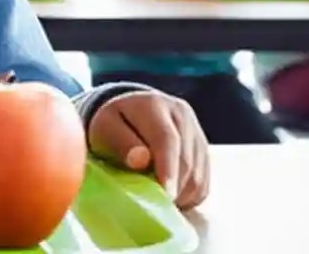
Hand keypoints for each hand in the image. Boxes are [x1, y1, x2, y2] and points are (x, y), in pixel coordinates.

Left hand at [88, 91, 208, 208]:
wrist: (127, 111)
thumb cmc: (111, 123)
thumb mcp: (104, 127)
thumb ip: (120, 141)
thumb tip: (141, 161)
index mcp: (153, 104)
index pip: (167, 139)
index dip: (167, 169)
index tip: (165, 193)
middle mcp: (180, 113)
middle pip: (186, 159)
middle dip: (173, 187)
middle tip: (154, 204)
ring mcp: (195, 130)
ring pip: (198, 173)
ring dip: (181, 193)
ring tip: (158, 199)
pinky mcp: (202, 147)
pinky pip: (204, 180)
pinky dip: (189, 195)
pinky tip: (170, 195)